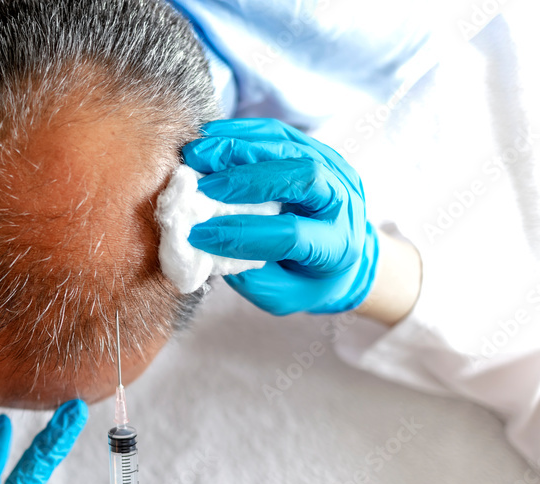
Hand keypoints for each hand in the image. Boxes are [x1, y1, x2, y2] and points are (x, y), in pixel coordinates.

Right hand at [183, 118, 378, 314]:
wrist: (343, 257)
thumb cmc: (305, 281)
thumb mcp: (280, 293)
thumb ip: (246, 272)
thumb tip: (200, 241)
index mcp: (338, 246)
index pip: (291, 234)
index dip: (243, 233)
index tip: (200, 234)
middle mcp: (344, 201)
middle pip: (300, 176)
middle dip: (245, 179)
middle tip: (201, 185)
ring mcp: (334, 169)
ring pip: (286, 147)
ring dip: (236, 147)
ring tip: (196, 153)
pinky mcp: (315, 149)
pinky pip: (277, 134)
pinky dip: (241, 133)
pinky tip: (210, 138)